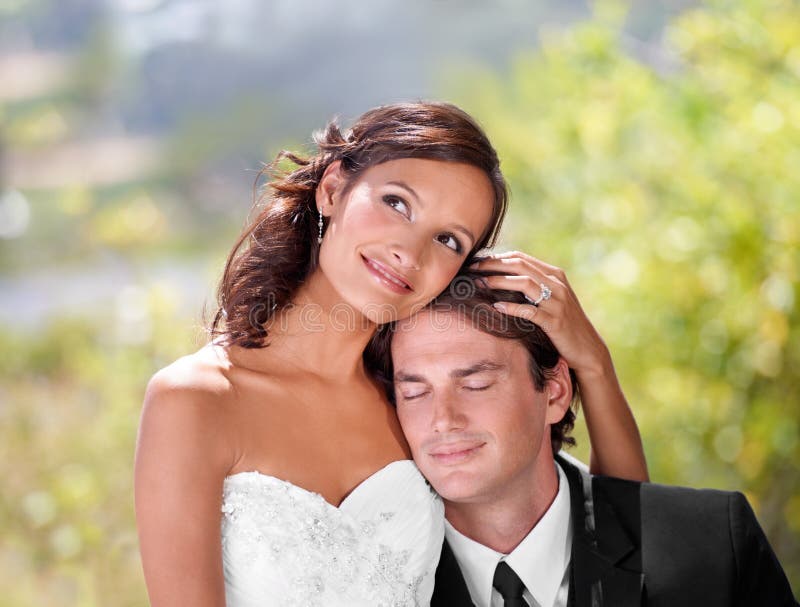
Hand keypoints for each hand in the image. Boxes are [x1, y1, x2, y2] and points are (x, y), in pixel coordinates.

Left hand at [471, 251, 610, 377]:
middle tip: (472, 270)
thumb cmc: (564, 323)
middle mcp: (556, 284)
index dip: (497, 258)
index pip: (521, 258)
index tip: (477, 263)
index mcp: (554, 275)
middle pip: (520, 265)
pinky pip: (529, 311)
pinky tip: (496, 308)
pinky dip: (511, 307)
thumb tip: (503, 278)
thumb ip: (534, 285)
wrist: (587, 348)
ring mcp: (556, 302)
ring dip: (499, 281)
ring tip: (480, 284)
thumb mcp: (552, 298)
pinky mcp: (554, 321)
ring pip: (524, 283)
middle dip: (493, 265)